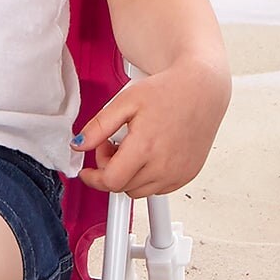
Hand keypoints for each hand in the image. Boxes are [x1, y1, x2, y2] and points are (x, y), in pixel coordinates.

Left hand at [71, 57, 229, 197]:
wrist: (202, 88)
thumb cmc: (167, 91)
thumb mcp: (124, 102)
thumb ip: (98, 127)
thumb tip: (78, 145)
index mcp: (145, 148)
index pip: (111, 181)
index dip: (94, 178)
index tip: (88, 172)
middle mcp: (164, 166)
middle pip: (123, 187)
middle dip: (110, 170)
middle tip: (114, 144)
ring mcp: (178, 173)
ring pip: (140, 191)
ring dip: (129, 175)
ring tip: (133, 148)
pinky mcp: (189, 174)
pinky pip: (159, 188)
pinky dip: (148, 177)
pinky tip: (149, 154)